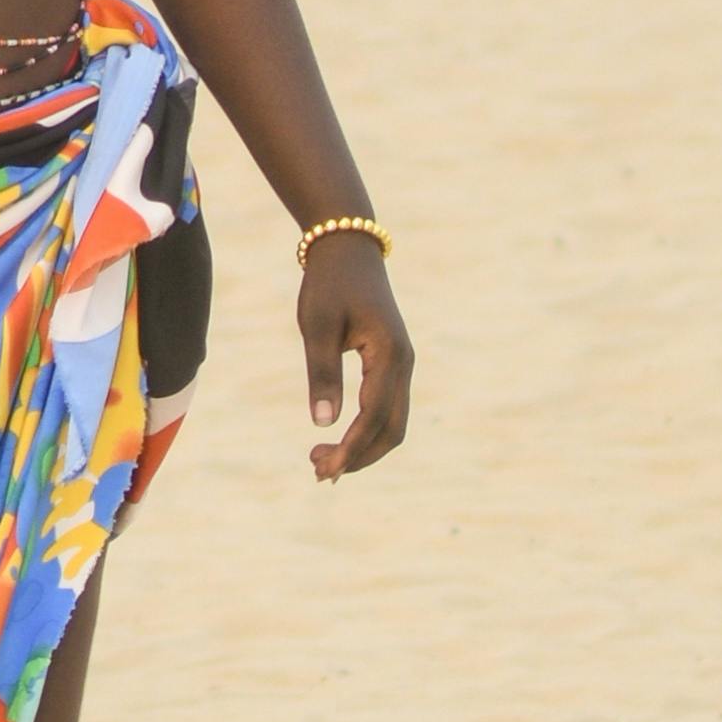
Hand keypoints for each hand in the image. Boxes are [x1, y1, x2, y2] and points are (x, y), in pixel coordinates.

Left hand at [300, 250, 411, 483]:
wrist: (348, 250)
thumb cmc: (329, 284)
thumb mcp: (318, 326)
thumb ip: (322, 373)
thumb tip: (322, 424)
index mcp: (389, 355)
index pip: (372, 416)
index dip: (350, 448)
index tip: (323, 469)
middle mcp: (404, 364)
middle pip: (390, 430)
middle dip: (358, 456)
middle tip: (317, 471)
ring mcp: (402, 365)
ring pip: (392, 423)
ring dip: (363, 447)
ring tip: (322, 460)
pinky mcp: (393, 364)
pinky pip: (387, 408)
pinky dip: (366, 431)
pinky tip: (338, 438)